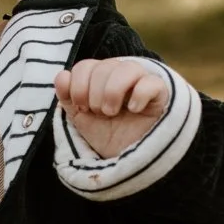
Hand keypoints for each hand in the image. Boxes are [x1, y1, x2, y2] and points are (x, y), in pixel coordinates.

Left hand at [53, 56, 170, 158]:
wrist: (128, 158)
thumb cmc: (106, 134)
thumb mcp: (81, 118)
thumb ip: (68, 96)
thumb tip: (62, 75)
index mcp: (101, 76)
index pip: (85, 66)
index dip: (78, 86)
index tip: (82, 108)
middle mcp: (121, 74)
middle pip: (104, 67)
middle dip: (95, 94)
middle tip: (100, 113)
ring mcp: (142, 82)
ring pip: (128, 68)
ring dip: (113, 92)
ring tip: (112, 112)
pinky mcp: (161, 94)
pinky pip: (151, 82)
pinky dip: (139, 95)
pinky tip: (134, 110)